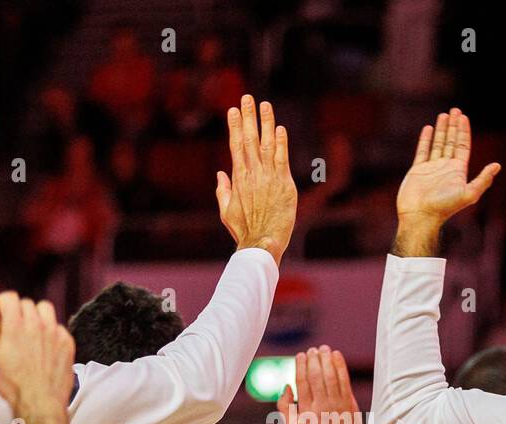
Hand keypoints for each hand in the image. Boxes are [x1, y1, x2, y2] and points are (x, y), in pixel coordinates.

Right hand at [0, 291, 74, 423]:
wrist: (40, 402)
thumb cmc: (12, 383)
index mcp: (15, 324)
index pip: (9, 297)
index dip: (2, 302)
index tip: (1, 312)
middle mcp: (37, 323)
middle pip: (26, 303)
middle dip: (18, 312)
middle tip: (15, 329)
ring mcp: (55, 332)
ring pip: (45, 309)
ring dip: (36, 316)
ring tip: (31, 332)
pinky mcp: (67, 342)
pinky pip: (58, 326)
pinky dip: (50, 332)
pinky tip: (45, 347)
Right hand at [216, 95, 296, 266]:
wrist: (261, 244)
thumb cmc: (244, 231)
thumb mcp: (226, 212)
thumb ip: (223, 191)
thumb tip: (220, 174)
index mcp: (238, 179)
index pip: (235, 145)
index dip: (234, 126)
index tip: (233, 110)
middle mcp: (253, 174)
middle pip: (249, 139)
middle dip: (248, 117)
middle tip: (247, 97)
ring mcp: (269, 177)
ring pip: (267, 144)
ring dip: (266, 123)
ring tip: (265, 105)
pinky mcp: (285, 184)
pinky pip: (283, 158)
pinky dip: (281, 143)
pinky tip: (280, 128)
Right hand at [276, 346, 367, 423]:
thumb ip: (284, 407)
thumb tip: (286, 386)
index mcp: (306, 410)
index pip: (302, 382)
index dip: (301, 366)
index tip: (300, 355)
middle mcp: (321, 406)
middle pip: (316, 376)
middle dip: (314, 359)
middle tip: (312, 349)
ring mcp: (337, 404)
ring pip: (330, 376)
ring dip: (326, 359)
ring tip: (323, 348)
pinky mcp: (349, 403)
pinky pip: (344, 380)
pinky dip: (340, 366)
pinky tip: (336, 355)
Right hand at [392, 108, 500, 257]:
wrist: (421, 217)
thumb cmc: (445, 207)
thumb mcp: (468, 193)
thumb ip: (483, 180)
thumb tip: (497, 165)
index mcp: (458, 170)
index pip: (463, 146)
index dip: (464, 131)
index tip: (463, 117)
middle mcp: (446, 167)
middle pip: (451, 141)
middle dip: (454, 126)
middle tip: (455, 110)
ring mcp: (431, 168)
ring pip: (438, 144)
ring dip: (441, 130)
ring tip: (443, 115)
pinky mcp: (418, 170)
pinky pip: (422, 151)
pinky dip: (426, 139)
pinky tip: (428, 129)